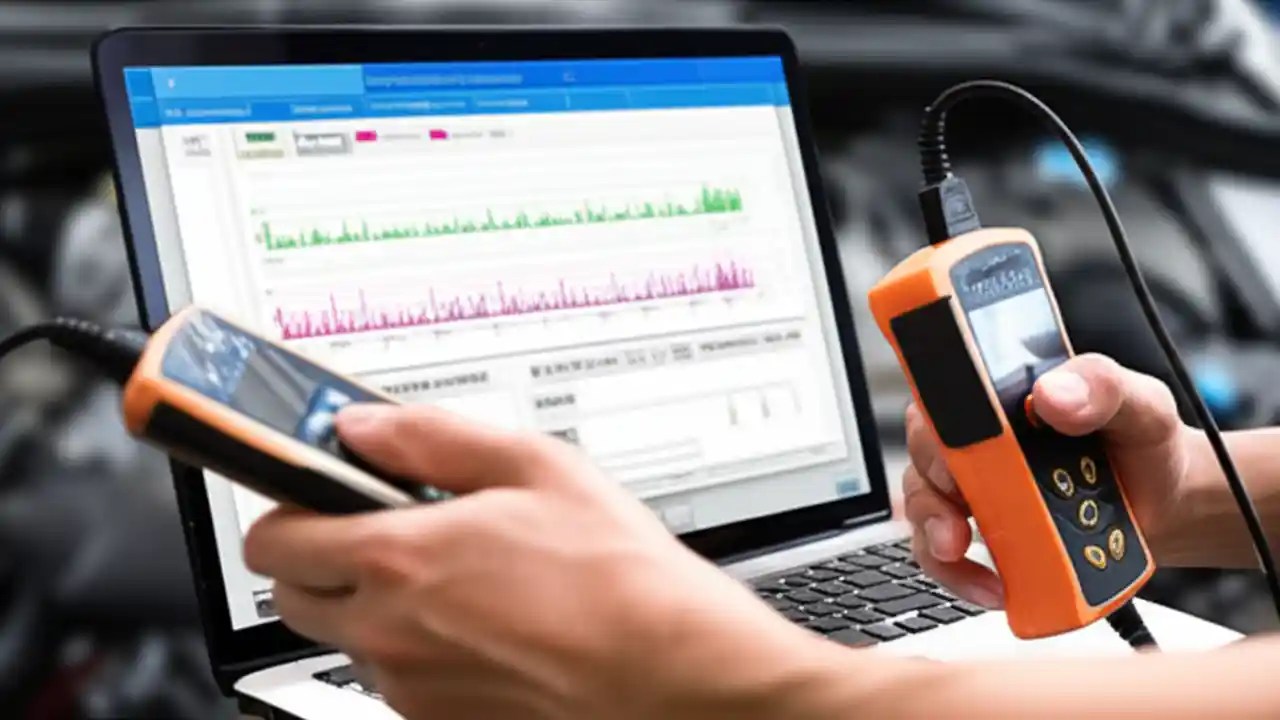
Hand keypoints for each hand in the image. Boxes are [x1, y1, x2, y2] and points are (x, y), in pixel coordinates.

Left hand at [243, 405, 827, 719]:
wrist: (671, 670)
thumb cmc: (616, 574)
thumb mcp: (533, 465)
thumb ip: (429, 437)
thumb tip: (363, 426)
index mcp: (397, 559)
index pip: (272, 536)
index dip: (291, 504)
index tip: (316, 489)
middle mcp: (387, 632)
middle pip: (291, 595)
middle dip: (322, 555)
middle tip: (384, 529)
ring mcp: (411, 687)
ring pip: (347, 638)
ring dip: (376, 603)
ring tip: (459, 575)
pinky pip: (395, 679)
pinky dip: (419, 648)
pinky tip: (483, 621)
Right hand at [901, 353, 1193, 608]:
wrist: (1164, 504)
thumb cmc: (1141, 444)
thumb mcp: (1140, 404)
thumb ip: (1101, 387)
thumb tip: (1052, 394)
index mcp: (1002, 389)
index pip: (944, 388)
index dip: (935, 419)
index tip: (953, 449)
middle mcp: (976, 433)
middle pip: (926, 452)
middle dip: (934, 487)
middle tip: (958, 515)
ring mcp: (972, 483)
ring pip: (924, 503)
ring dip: (936, 532)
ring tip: (963, 554)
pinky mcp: (978, 529)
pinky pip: (941, 552)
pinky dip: (957, 572)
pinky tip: (991, 584)